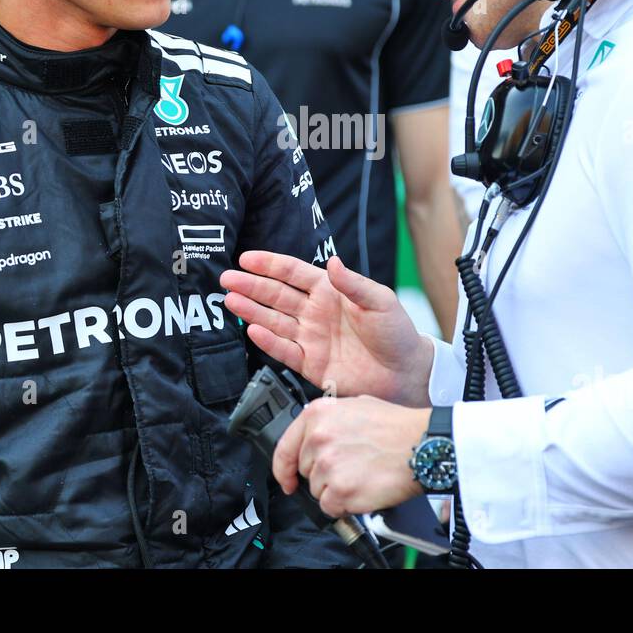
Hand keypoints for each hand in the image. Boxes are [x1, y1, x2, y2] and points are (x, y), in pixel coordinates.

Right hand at [221, 252, 433, 404]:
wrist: (405, 373)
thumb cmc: (396, 333)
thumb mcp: (380, 300)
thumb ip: (353, 283)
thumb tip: (332, 262)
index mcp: (331, 291)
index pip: (293, 273)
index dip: (270, 265)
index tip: (247, 259)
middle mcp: (315, 312)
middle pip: (276, 295)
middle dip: (251, 286)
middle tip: (227, 278)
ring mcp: (310, 338)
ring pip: (274, 320)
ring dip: (252, 310)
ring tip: (231, 300)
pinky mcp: (310, 363)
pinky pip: (284, 350)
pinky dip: (268, 341)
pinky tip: (252, 329)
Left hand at [272, 395, 428, 516]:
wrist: (423, 444)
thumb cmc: (397, 427)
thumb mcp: (355, 406)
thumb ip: (329, 421)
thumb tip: (314, 438)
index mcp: (318, 414)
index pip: (284, 448)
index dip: (284, 469)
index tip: (287, 480)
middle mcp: (318, 437)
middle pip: (306, 471)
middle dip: (324, 475)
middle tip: (351, 468)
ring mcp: (328, 464)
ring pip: (318, 491)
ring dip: (337, 490)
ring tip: (362, 475)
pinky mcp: (340, 490)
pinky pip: (331, 507)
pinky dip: (346, 505)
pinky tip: (364, 488)